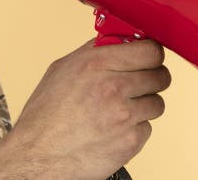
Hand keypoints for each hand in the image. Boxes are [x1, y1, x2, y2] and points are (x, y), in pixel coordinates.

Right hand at [0, 38, 170, 178]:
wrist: (37, 155)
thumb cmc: (44, 115)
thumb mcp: (62, 69)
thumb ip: (93, 52)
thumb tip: (116, 42)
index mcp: (96, 64)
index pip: (150, 50)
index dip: (151, 54)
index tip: (148, 57)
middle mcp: (113, 87)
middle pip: (161, 76)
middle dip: (151, 78)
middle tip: (138, 82)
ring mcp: (124, 116)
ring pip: (157, 103)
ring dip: (144, 105)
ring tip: (120, 108)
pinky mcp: (130, 141)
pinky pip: (147, 128)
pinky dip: (134, 128)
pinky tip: (114, 128)